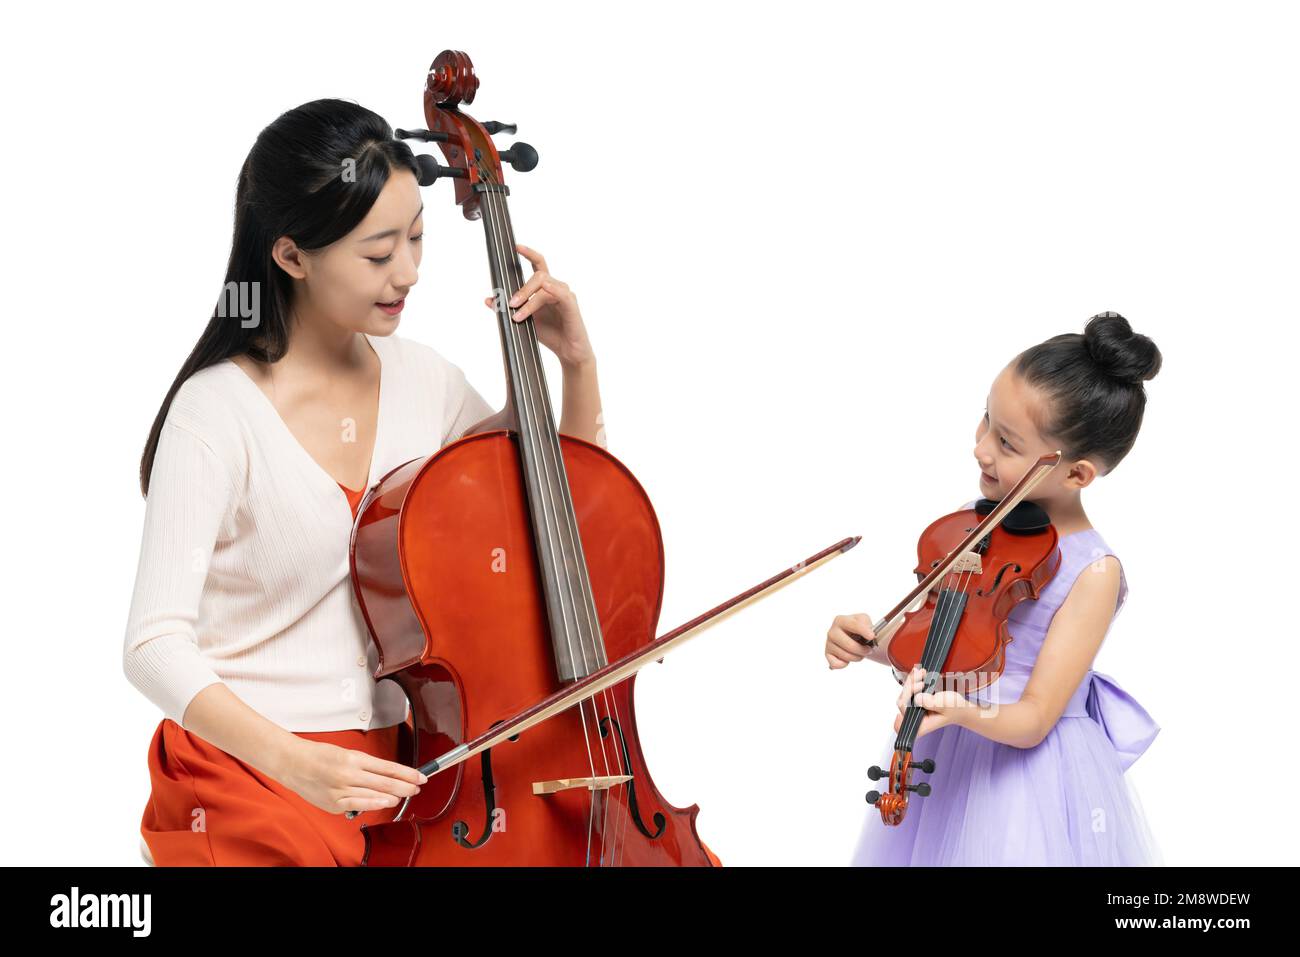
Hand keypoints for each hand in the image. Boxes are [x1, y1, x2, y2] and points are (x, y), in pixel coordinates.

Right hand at [277, 737, 426, 815]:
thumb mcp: (347, 753)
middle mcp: (348, 775)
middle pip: (386, 782)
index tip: (420, 775)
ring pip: (375, 795)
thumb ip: (367, 765)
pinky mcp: (334, 804)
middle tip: (418, 786)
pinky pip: (359, 804)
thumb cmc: (318, 755)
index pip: (388, 767)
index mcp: (353, 759)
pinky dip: (375, 803)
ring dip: (394, 795)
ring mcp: (341, 790)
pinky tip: (386, 802)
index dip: (407, 773)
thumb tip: (388, 774)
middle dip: (406, 785)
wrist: (293, 763)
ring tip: (406, 794)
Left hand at [483, 243, 593, 367]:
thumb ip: (508, 308)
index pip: (538, 264)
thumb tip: (489, 299)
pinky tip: (533, 303)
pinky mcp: (570, 303)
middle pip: (538, 275)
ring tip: (517, 315)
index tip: (515, 246)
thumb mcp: (524, 321)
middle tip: (509, 304)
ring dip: (527, 299)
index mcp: (546, 288)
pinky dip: (541, 298)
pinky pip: (556, 293)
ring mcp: (565, 294)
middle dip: (521, 289)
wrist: (568, 352)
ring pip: (543, 284)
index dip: (528, 253)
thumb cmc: (551, 334)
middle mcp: (556, 287)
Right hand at [825, 613, 876, 668]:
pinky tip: (847, 659)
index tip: (872, 636)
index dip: (864, 631)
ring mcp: (828, 643)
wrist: (853, 636)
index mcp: (841, 620)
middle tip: (869, 650)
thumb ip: (867, 624)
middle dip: (862, 650)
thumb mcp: (864, 621)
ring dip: (857, 657)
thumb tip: (870, 634)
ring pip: (845, 656)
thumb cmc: (859, 629)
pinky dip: (844, 664)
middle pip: (849, 645)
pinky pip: (836, 664)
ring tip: (860, 653)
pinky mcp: (827, 654)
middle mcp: (832, 631)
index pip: (853, 625)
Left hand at [894, 665, 968, 738]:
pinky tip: (919, 673)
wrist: (959, 706)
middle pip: (903, 699)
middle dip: (911, 685)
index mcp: (920, 725)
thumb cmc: (954, 709)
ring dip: (912, 681)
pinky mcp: (915, 701)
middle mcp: (914, 718)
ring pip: (905, 693)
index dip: (907, 697)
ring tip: (922, 672)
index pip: (904, 710)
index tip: (920, 687)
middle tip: (922, 677)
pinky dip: (914, 680)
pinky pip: (909, 690)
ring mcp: (913, 709)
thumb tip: (917, 698)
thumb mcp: (945, 705)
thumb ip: (931, 703)